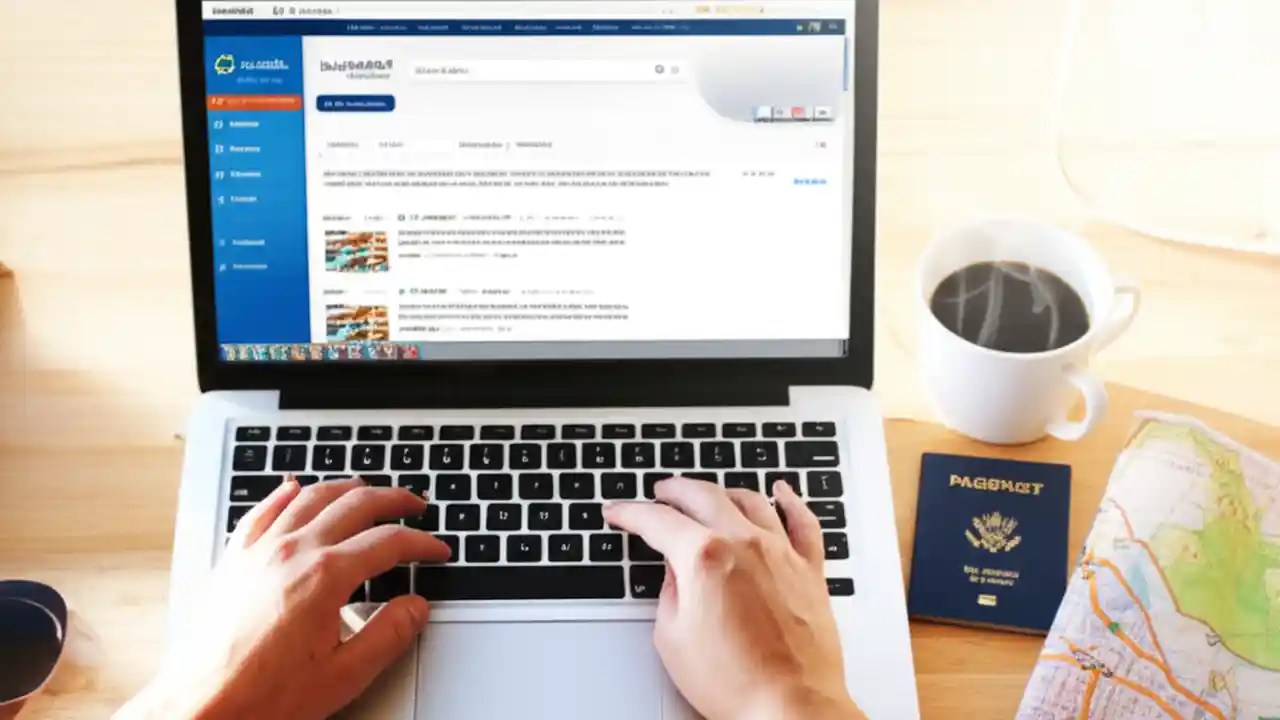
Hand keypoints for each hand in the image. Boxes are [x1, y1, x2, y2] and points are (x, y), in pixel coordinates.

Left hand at [116, 478, 449, 719]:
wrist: (202, 708)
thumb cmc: (264, 697)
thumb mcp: (344, 675)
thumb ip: (388, 635)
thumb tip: (416, 607)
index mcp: (325, 576)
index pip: (388, 542)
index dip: (420, 542)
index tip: (436, 550)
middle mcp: (292, 551)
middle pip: (355, 504)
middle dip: (393, 500)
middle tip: (415, 504)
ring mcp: (259, 550)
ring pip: (310, 496)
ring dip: (346, 487)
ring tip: (368, 489)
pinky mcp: (234, 560)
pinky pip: (262, 510)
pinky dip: (285, 493)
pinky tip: (294, 488)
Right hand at [604, 478, 863, 719]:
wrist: (790, 708)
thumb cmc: (734, 683)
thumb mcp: (672, 637)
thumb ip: (669, 591)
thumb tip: (675, 570)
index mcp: (704, 558)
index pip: (657, 521)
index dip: (631, 513)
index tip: (619, 512)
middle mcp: (745, 544)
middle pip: (703, 496)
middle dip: (674, 490)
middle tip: (660, 492)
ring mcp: (781, 554)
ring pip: (750, 500)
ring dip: (722, 491)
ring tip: (707, 493)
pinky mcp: (809, 571)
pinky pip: (803, 522)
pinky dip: (791, 502)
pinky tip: (782, 492)